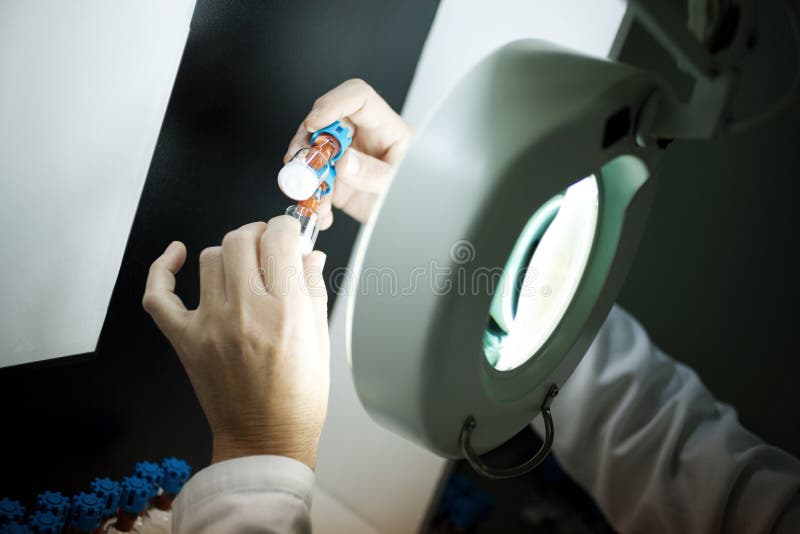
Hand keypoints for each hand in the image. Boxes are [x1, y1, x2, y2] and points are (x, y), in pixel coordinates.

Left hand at [142, 217, 328, 468]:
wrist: (265, 439)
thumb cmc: (298, 398)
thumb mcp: (320, 338)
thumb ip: (313, 288)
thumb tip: (309, 254)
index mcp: (286, 312)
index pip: (280, 239)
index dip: (287, 227)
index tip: (289, 233)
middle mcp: (246, 313)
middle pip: (241, 240)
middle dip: (258, 233)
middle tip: (267, 243)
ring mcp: (210, 325)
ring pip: (210, 257)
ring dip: (229, 252)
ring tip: (241, 265)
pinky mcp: (185, 340)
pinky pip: (159, 294)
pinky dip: (163, 268)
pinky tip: (177, 255)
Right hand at [284, 78, 413, 228]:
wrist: (412, 224)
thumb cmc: (413, 194)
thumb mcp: (399, 184)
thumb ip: (374, 173)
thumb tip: (344, 161)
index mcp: (386, 128)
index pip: (358, 98)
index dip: (333, 103)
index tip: (313, 123)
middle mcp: (363, 138)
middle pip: (326, 124)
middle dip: (308, 143)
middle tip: (303, 166)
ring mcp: (347, 159)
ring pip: (313, 154)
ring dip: (305, 175)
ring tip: (309, 195)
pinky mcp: (336, 180)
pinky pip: (315, 183)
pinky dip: (311, 199)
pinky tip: (322, 214)